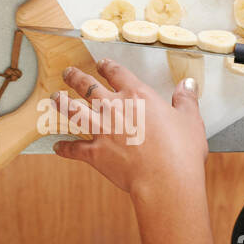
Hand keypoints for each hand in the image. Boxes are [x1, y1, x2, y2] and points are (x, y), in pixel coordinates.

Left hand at [51, 60, 207, 202]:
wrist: (166, 180)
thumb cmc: (181, 151)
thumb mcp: (190, 119)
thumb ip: (186, 99)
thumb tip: (188, 83)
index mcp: (137, 96)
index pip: (117, 73)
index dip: (107, 66)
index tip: (101, 63)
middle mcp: (114, 108)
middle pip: (87, 86)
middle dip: (75, 77)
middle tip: (67, 72)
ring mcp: (102, 130)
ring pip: (73, 111)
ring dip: (61, 103)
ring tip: (54, 97)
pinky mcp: (95, 153)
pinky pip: (74, 149)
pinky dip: (64, 148)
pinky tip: (57, 147)